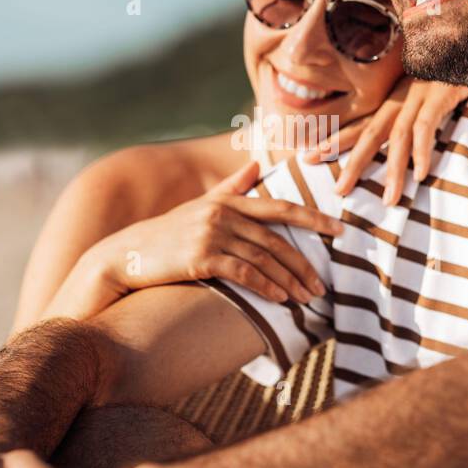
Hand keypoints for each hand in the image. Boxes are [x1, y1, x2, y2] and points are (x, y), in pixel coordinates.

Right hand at [49, 160, 342, 310]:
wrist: (126, 255)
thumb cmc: (166, 234)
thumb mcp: (199, 207)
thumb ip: (231, 188)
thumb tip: (256, 167)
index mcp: (228, 201)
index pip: (280, 207)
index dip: (314, 219)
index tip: (340, 230)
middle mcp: (223, 214)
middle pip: (277, 239)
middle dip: (303, 264)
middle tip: (322, 285)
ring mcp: (211, 235)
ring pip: (264, 259)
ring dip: (289, 281)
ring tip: (306, 299)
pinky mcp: (201, 257)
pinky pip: (244, 273)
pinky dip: (266, 288)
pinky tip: (280, 301)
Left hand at [304, 77, 467, 203]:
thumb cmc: (447, 76)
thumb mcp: (421, 95)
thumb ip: (410, 117)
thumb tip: (401, 149)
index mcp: (392, 101)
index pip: (358, 124)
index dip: (334, 141)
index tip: (308, 156)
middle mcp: (399, 99)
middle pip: (369, 133)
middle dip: (352, 162)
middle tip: (338, 190)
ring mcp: (418, 96)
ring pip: (398, 137)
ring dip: (394, 170)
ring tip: (390, 200)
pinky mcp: (439, 96)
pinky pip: (427, 126)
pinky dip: (422, 150)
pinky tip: (421, 173)